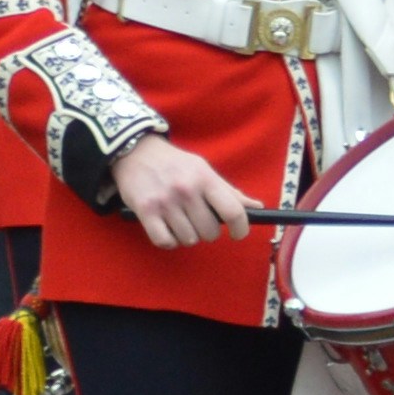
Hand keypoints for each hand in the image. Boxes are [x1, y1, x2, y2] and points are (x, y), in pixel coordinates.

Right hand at [112, 138, 258, 248]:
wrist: (136, 152)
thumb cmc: (175, 164)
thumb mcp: (203, 170)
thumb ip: (229, 192)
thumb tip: (257, 208)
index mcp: (205, 178)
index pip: (233, 211)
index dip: (241, 228)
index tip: (238, 234)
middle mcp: (186, 190)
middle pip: (210, 232)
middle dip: (208, 231)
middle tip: (199, 220)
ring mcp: (165, 202)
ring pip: (189, 239)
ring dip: (187, 235)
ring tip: (180, 220)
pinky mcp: (145, 212)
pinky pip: (166, 242)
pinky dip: (169, 240)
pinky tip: (167, 228)